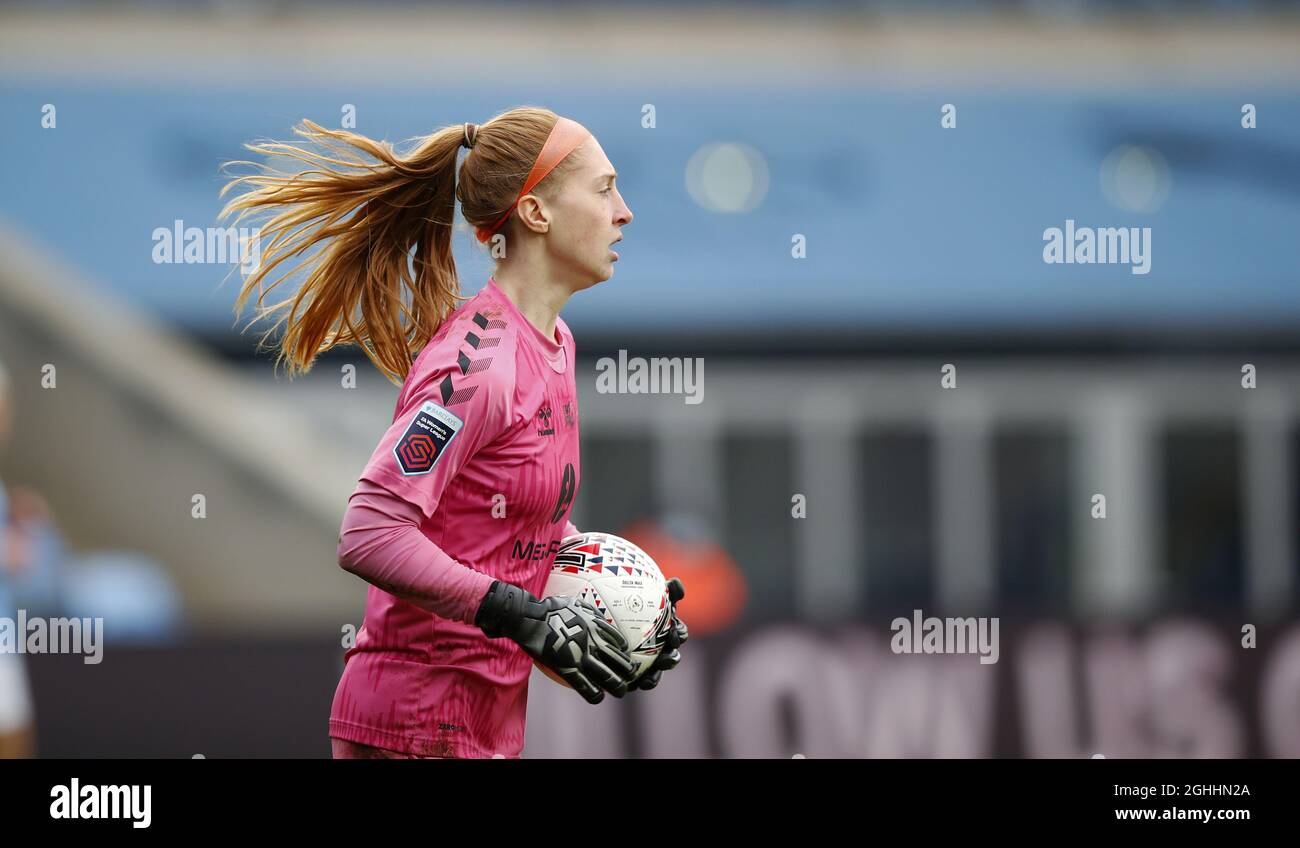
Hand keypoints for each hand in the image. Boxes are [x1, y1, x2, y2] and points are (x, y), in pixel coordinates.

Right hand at [475, 581, 636, 703]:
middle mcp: (594, 643)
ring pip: (609, 678)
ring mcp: (582, 658)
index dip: (626, 653)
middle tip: (631, 677)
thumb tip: (598, 614)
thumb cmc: (550, 608)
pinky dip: (595, 695)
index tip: (626, 658)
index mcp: (596, 627)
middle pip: (620, 662)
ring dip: (618, 687)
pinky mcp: (568, 670)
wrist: (531, 619)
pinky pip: (587, 687)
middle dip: (630, 672)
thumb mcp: (575, 602)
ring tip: (621, 691)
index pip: (620, 643)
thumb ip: (589, 610)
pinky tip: (598, 698)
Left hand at [633, 577, 687, 690]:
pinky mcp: (632, 674)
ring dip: (654, 678)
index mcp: (667, 629)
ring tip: (647, 680)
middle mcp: (660, 648)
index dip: (679, 635)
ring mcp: (647, 663)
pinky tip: (627, 684)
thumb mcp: (644, 591)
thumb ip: (661, 588)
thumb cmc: (626, 598)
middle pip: (670, 657)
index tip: (673, 634)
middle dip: (670, 660)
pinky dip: (632, 683)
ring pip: (654, 674)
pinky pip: (634, 681)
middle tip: (665, 658)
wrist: (603, 611)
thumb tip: (676, 582)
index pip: (679, 632)